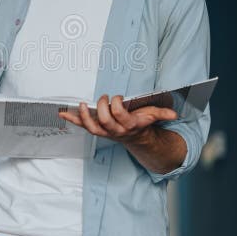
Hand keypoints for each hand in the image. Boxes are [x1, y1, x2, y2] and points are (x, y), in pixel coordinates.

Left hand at [60, 95, 177, 144]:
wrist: (135, 138)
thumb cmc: (141, 122)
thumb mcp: (152, 116)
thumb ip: (162, 114)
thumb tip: (175, 114)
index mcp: (129, 125)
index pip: (120, 116)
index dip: (117, 106)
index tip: (118, 97)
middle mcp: (115, 131)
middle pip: (104, 121)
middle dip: (102, 107)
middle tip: (103, 97)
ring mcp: (105, 132)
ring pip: (92, 128)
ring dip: (83, 117)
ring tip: (80, 105)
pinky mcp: (96, 129)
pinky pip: (83, 126)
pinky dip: (72, 120)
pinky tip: (62, 113)